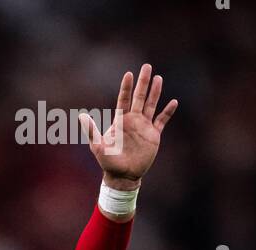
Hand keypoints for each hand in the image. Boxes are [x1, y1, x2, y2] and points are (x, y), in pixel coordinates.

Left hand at [79, 64, 177, 188]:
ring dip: (155, 92)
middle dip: (143, 82)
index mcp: (121, 121)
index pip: (124, 99)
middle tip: (147, 66)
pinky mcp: (153, 135)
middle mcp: (133, 120)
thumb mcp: (98, 147)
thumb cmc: (108, 163)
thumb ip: (92, 131)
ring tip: (159, 78)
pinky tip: (174, 102)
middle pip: (140, 97)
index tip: (129, 73)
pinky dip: (168, 112)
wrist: (123, 176)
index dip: (126, 87)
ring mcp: (144, 127)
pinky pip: (162, 121)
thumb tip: (81, 116)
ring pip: (151, 105)